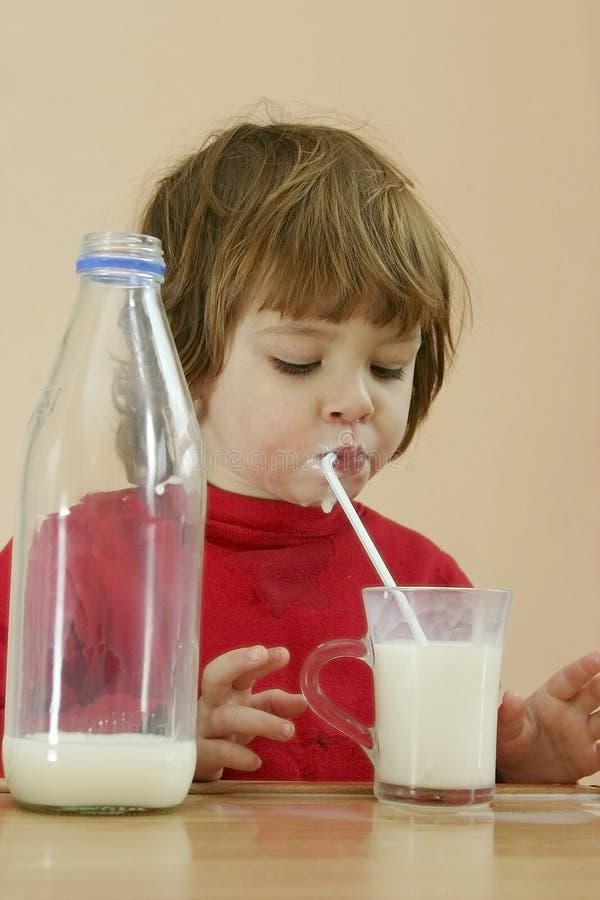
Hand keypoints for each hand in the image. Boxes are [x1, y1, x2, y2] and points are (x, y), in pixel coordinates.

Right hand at [194, 645, 307, 781]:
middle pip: (215, 675)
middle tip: (262, 655)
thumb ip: (277, 705)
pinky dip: (238, 756)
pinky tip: (256, 762)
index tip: (283, 654)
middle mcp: (213, 701)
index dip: (260, 660)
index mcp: (227, 688)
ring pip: (227, 717)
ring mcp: (204, 726)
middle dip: (236, 662)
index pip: (242, 669)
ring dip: (260, 721)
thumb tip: (303, 700)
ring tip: (288, 730)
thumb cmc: (227, 729)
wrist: (196, 762)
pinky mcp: (201, 753)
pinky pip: (218, 751)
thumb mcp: (252, 712)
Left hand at [496, 651, 599, 782]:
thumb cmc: (509, 742)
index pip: (570, 679)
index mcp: (549, 699)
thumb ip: (508, 716)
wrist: (516, 773)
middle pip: (596, 693)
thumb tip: (510, 696)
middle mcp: (571, 712)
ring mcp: (582, 734)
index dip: (583, 668)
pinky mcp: (589, 758)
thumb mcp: (505, 731)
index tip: (598, 658)